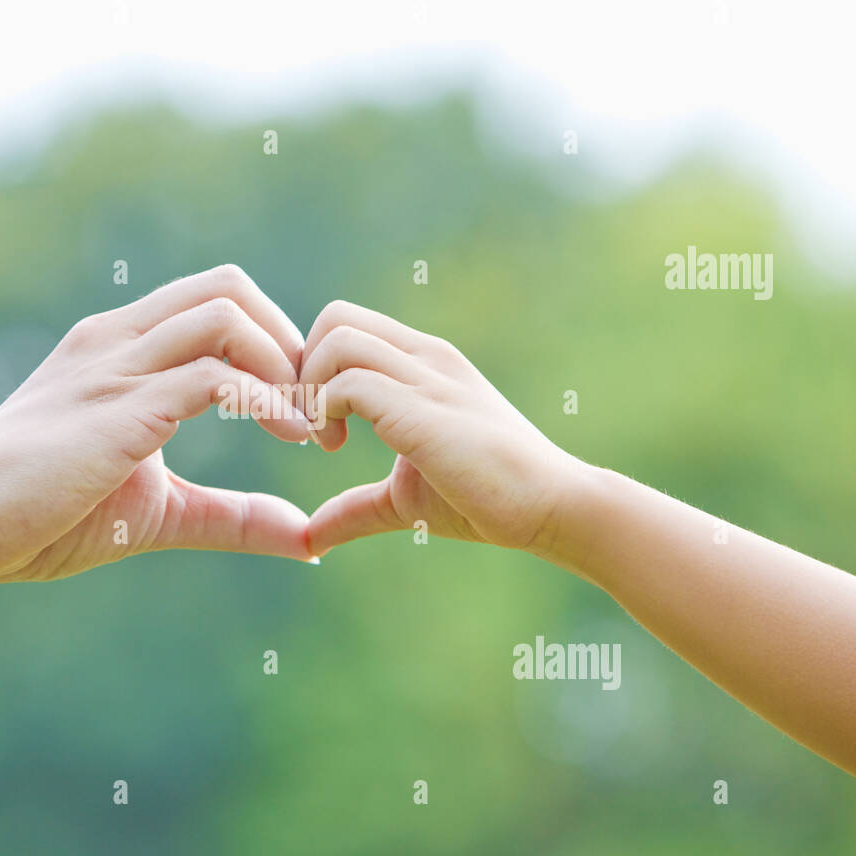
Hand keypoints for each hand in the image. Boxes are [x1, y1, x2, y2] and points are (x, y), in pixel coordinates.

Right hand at [0, 265, 315, 580]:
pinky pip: (212, 376)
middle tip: (315, 410)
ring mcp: (116, 368)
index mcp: (123, 350)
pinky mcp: (116, 410)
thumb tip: (308, 540)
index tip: (304, 409)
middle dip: (290, 341)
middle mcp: (120, 342)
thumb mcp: (160, 512)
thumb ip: (232, 516)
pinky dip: (266, 400)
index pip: (220, 300)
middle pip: (230, 286)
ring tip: (306, 428)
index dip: (277, 344)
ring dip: (285, 365)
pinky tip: (285, 437)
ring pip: (226, 315)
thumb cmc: (44, 513)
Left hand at [299, 301, 583, 555]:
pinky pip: (350, 384)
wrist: (552, 507)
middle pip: (334, 317)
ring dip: (310, 390)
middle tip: (311, 425)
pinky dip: (324, 412)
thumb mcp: (404, 500)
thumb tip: (309, 539)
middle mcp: (426, 356)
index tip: (318, 422)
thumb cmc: (485, 499)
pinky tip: (335, 448)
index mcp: (424, 361)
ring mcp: (428, 377)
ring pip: (337, 340)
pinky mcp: (424, 409)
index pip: (347, 323)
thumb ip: (355, 508)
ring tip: (325, 441)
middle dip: (302, 369)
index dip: (313, 367)